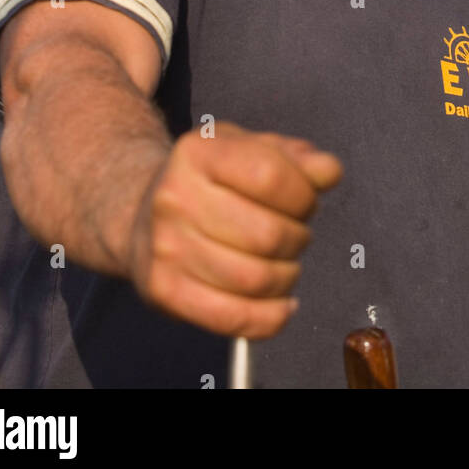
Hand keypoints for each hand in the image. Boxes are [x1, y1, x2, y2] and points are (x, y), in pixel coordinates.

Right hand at [128, 121, 342, 338]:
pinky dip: (270, 318)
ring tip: (284, 265)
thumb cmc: (209, 180)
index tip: (305, 202)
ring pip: (254, 279)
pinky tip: (282, 305)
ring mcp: (166, 247)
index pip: (271, 176)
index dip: (303, 195)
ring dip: (287, 277)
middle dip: (298, 239)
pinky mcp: (164, 291)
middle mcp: (175, 197)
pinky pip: (233, 318)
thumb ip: (295, 158)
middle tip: (295, 236)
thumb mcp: (248, 150)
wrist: (139, 214)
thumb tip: (329, 172)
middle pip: (267, 234)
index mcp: (199, 152)